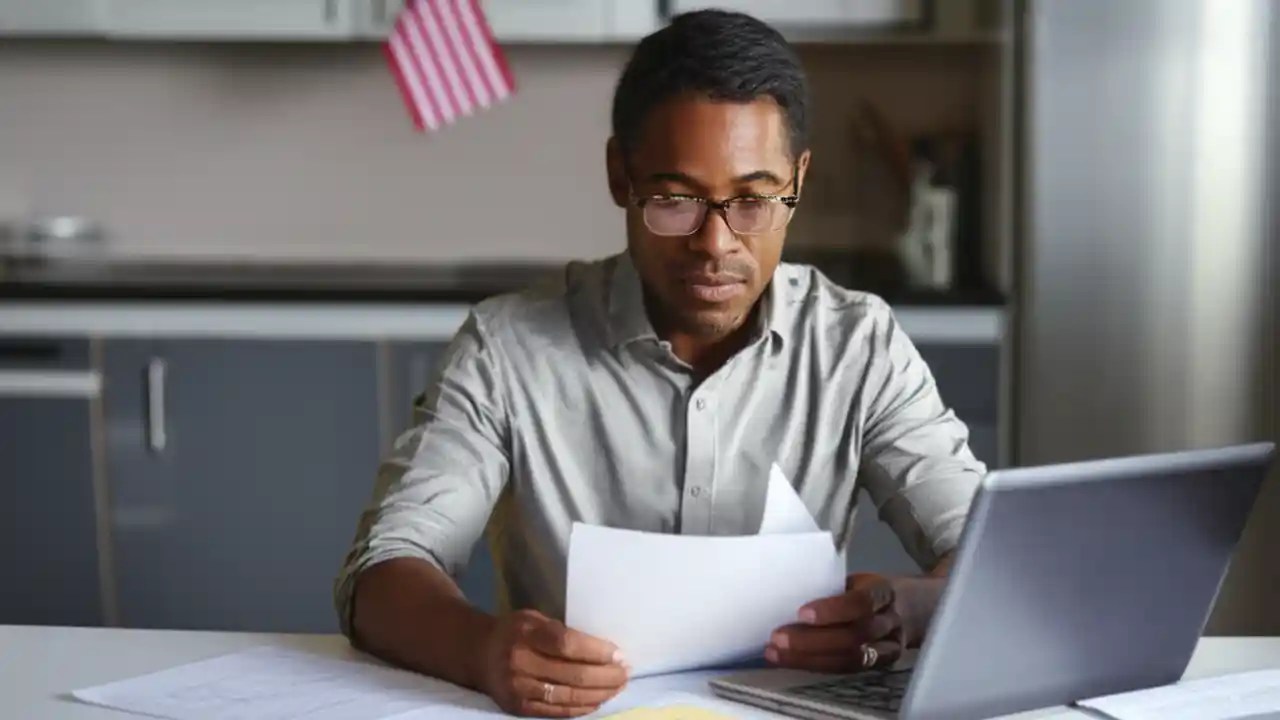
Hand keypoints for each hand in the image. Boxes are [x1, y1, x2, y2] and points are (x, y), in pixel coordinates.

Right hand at [477, 609, 628, 716]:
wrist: (477, 653)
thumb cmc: (513, 631)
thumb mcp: (533, 618)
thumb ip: (561, 631)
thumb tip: (603, 649)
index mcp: (525, 633)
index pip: (567, 644)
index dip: (597, 651)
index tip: (618, 653)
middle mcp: (520, 662)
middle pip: (573, 674)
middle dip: (606, 676)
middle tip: (625, 673)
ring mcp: (518, 688)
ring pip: (568, 696)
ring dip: (599, 694)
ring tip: (617, 688)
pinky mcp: (518, 707)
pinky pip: (557, 711)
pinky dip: (581, 708)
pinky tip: (597, 701)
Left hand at [766, 573, 944, 672]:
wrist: (916, 608)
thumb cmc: (874, 590)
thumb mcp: (861, 580)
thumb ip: (834, 586)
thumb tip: (788, 589)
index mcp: (885, 592)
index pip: (861, 602)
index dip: (833, 609)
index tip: (802, 612)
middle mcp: (890, 622)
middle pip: (854, 636)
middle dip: (813, 640)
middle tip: (778, 637)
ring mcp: (889, 648)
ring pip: (850, 658)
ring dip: (809, 658)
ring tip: (776, 653)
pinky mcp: (881, 666)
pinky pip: (848, 670)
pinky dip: (817, 666)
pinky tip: (791, 661)